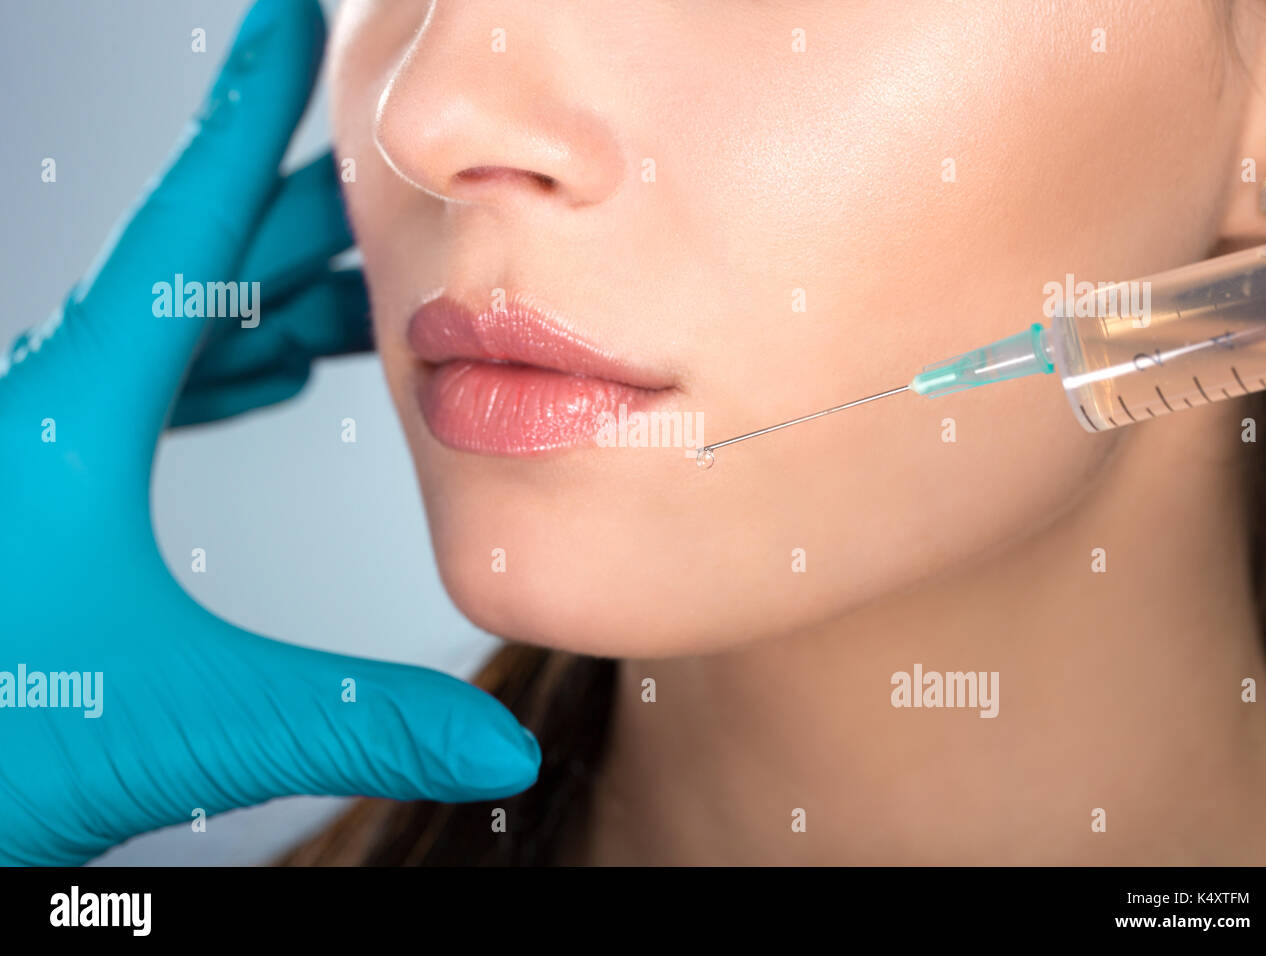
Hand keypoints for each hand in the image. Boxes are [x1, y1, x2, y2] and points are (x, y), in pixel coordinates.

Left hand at [0, 0, 538, 866]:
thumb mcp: (184, 724)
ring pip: (163, 332)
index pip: (186, 233)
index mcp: (73, 415)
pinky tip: (252, 378)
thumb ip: (359, 725)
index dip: (252, 120)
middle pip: (194, 273)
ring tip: (353, 288)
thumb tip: (505, 760)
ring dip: (266, 301)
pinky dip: (209, 368)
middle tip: (391, 190)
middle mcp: (42, 409)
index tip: (291, 17)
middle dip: (305, 225)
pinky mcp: (26, 493)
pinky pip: (132, 390)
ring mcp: (29, 449)